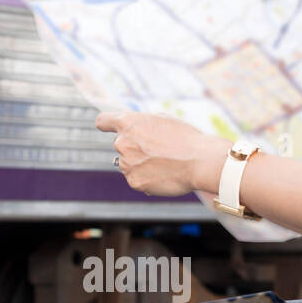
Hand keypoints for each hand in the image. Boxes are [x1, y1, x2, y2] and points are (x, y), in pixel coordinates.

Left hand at [96, 112, 230, 196]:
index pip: (103, 121)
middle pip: (121, 145)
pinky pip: (136, 179)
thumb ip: (141, 124)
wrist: (198, 161)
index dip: (107, 125)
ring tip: (163, 163)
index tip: (109, 127)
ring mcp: (127, 164)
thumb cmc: (185, 138)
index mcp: (128, 123)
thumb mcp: (162, 120)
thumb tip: (133, 131)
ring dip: (140, 164)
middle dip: (134, 147)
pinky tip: (164, 174)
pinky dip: (147, 178)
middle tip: (157, 150)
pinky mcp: (134, 182)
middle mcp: (123, 143)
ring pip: (128, 164)